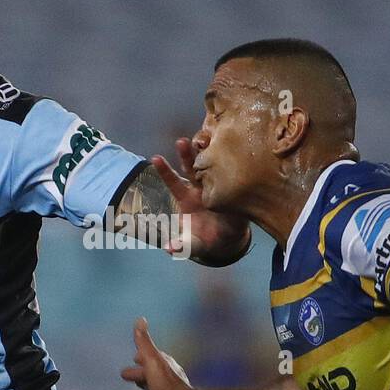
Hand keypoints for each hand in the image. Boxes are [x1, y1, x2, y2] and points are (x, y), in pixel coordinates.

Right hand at [120, 317, 192, 389]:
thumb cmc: (166, 384)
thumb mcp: (152, 360)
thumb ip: (145, 342)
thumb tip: (140, 319)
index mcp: (164, 364)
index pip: (150, 356)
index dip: (141, 356)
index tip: (135, 357)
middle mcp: (169, 376)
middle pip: (151, 371)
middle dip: (140, 371)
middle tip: (127, 375)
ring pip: (155, 385)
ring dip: (147, 384)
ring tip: (139, 386)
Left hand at [151, 138, 249, 265]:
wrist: (227, 241)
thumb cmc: (205, 240)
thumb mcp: (192, 245)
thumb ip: (182, 246)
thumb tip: (169, 249)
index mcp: (186, 198)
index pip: (173, 182)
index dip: (164, 171)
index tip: (155, 157)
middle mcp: (200, 189)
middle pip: (192, 169)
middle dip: (186, 155)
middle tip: (182, 141)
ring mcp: (217, 187)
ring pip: (212, 168)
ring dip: (209, 154)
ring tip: (205, 140)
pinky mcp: (232, 191)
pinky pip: (231, 176)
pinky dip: (231, 164)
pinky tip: (233, 150)